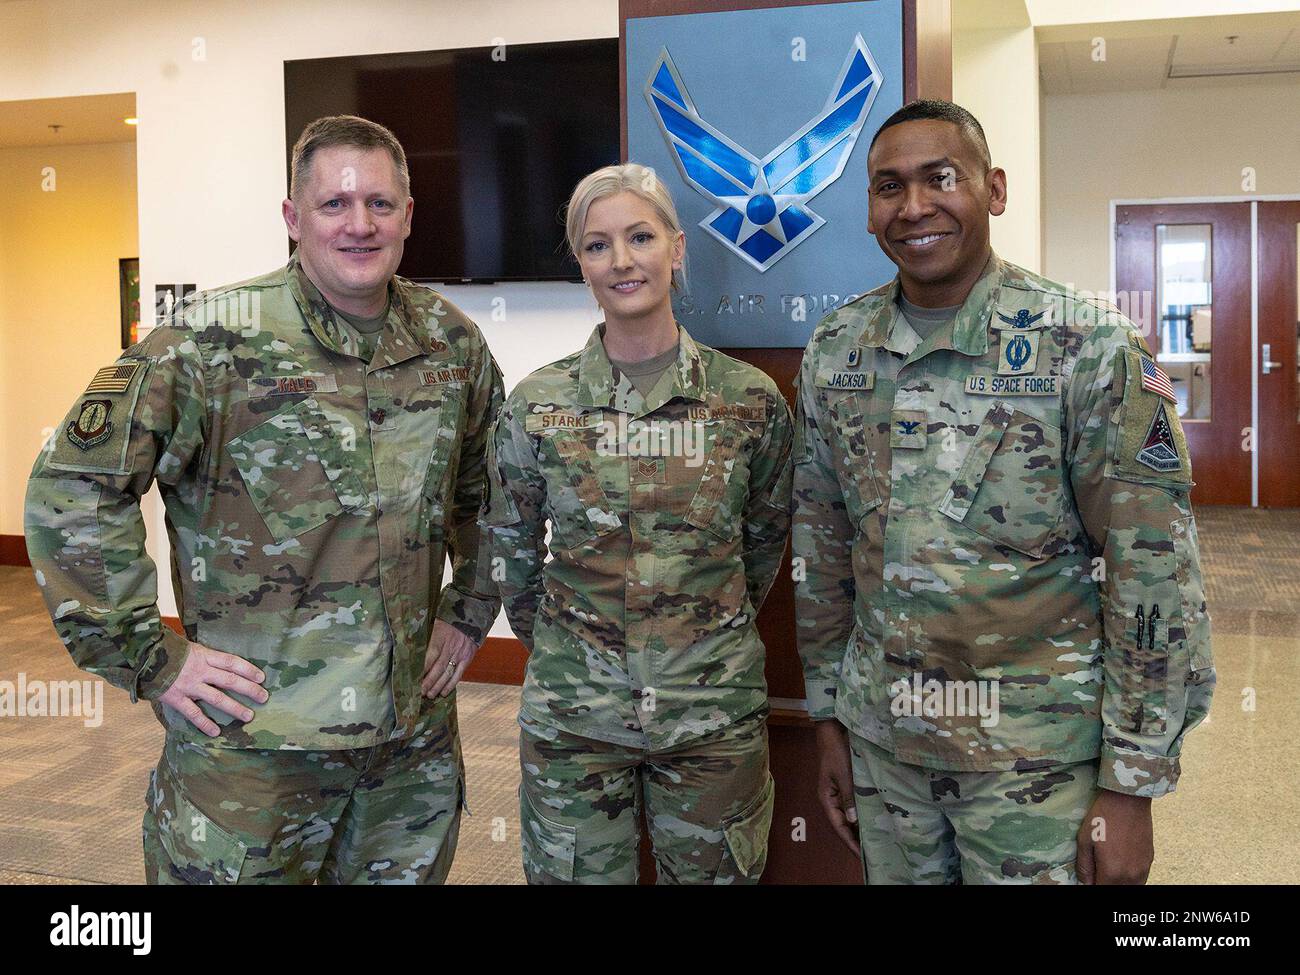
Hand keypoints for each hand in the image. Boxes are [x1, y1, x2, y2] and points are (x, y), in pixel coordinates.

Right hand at [158, 641, 266, 736]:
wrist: (141, 656)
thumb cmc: (167, 650)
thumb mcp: (190, 647)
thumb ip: (205, 657)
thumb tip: (222, 664)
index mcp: (204, 656)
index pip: (232, 662)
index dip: (248, 670)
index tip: (261, 677)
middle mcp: (200, 671)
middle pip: (230, 681)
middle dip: (249, 689)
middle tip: (264, 697)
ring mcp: (189, 685)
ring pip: (217, 698)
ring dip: (234, 708)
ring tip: (249, 716)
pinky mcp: (176, 698)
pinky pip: (193, 713)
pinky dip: (204, 724)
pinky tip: (216, 732)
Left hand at [421, 620, 478, 697]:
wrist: (471, 617)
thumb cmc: (448, 620)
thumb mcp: (435, 623)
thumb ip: (425, 636)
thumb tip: (409, 647)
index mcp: (441, 635)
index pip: (431, 654)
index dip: (423, 668)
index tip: (414, 678)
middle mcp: (451, 646)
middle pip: (438, 667)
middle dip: (429, 681)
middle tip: (420, 692)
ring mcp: (460, 653)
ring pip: (448, 672)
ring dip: (438, 686)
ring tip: (429, 695)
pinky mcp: (467, 658)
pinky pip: (458, 674)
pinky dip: (451, 684)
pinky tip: (443, 692)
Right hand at [815, 719, 860, 857]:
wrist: (832, 732)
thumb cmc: (836, 753)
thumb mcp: (843, 775)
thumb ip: (848, 797)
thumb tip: (853, 820)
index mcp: (827, 799)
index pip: (839, 827)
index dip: (850, 842)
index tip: (862, 856)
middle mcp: (832, 800)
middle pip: (844, 825)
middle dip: (856, 839)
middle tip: (873, 853)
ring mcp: (838, 794)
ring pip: (849, 817)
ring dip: (860, 828)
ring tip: (875, 841)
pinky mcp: (846, 787)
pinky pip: (854, 806)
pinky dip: (862, 815)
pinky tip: (873, 820)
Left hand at [1075, 790, 1153, 883]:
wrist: (1128, 800)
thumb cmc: (1103, 817)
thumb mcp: (1085, 840)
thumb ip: (1084, 866)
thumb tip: (1084, 882)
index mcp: (1112, 872)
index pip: (1100, 890)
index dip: (1092, 885)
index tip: (1089, 878)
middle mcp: (1131, 875)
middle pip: (1116, 890)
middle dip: (1105, 883)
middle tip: (1097, 871)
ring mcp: (1143, 869)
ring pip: (1131, 887)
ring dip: (1118, 883)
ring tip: (1108, 869)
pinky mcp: (1150, 861)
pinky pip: (1140, 879)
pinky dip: (1130, 878)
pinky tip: (1121, 866)